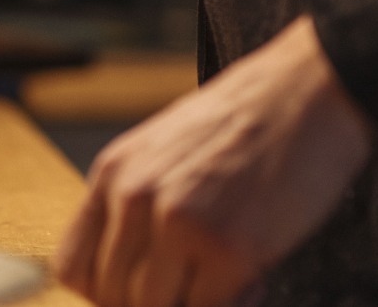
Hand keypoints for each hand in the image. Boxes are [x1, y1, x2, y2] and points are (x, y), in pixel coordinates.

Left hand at [52, 15, 372, 306]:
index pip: (70, 268)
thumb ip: (132, 206)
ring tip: (226, 278)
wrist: (306, 92)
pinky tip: (253, 277)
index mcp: (111, 174)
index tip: (137, 292)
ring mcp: (178, 221)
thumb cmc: (240, 125)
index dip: (103, 293)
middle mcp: (133, 197)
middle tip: (195, 285)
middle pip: (111, 296)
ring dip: (190, 303)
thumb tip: (123, 271)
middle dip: (153, 302)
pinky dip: (233, 304)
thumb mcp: (159, 153)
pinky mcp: (230, 246)